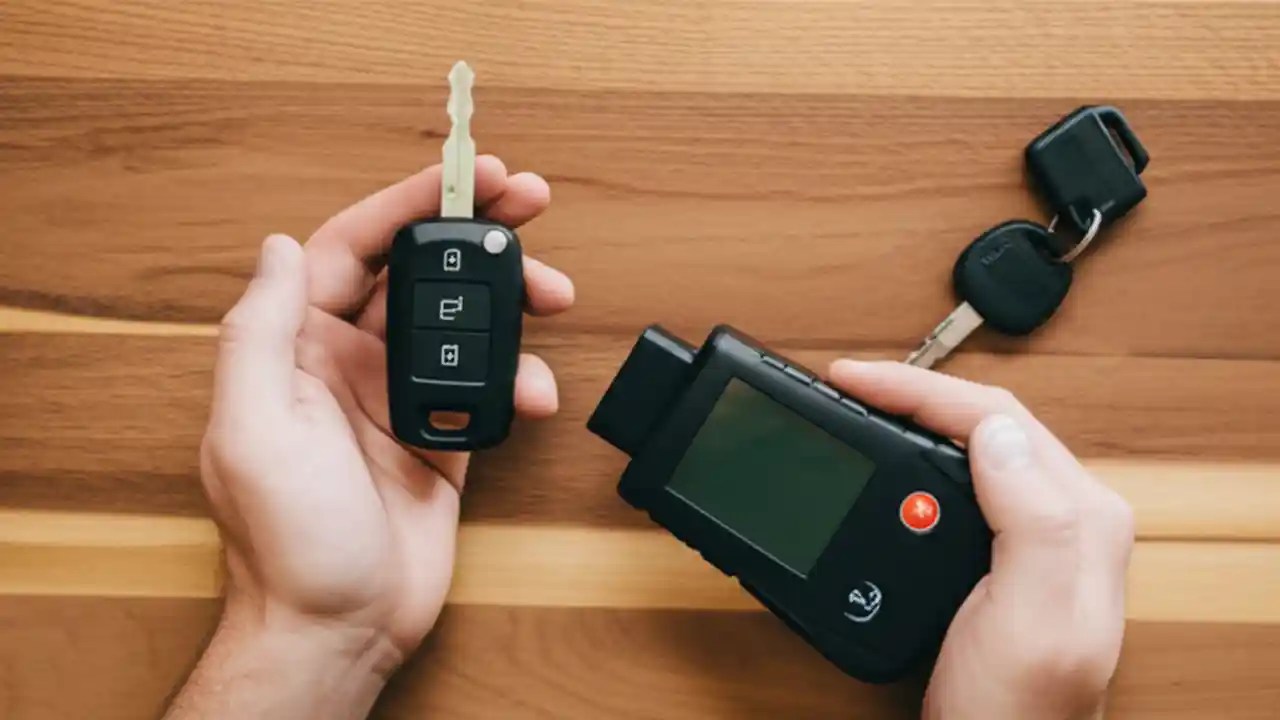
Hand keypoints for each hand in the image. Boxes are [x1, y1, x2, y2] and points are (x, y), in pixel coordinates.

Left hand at [187, 157, 572, 714]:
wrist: (338, 630)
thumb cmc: (287, 544)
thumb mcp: (254, 428)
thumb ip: (261, 331)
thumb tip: (281, 246)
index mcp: (297, 348)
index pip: (353, 248)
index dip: (406, 203)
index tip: (463, 175)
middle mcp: (348, 363)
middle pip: (419, 271)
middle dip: (474, 230)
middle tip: (529, 201)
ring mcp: (399, 398)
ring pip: (464, 321)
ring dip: (511, 298)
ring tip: (555, 288)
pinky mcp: (444, 437)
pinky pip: (490, 385)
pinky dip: (521, 378)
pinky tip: (538, 389)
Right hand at [828, 361, 1133, 719]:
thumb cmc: (1016, 714)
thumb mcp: (1032, 622)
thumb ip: (1033, 521)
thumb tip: (995, 433)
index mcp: (1082, 517)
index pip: (996, 419)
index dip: (917, 389)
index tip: (851, 380)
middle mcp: (1065, 517)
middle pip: (982, 422)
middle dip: (911, 393)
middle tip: (847, 386)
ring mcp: (1033, 538)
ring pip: (969, 446)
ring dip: (911, 419)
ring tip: (860, 407)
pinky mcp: (1001, 559)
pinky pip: (957, 482)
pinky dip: (912, 460)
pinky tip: (885, 460)